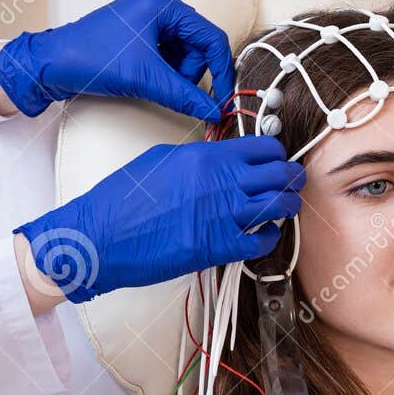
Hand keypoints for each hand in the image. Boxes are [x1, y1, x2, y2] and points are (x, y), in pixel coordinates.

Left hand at [0, 0, 234, 122]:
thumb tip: (213, 109)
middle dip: (191, 73)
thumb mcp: (144, 78)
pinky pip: (168, 55)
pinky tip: (149, 80)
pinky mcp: (139, 33)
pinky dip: (165, 72)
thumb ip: (185, 95)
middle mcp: (158, 3)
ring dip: (177, 74)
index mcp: (162, 1)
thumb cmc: (87, 58)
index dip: (220, 70)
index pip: (210, 36)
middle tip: (177, 91)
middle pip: (198, 45)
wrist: (49, 66)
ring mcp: (148, 17)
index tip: (222, 97)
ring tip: (154, 84)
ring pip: (184, 52)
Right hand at [14, 136, 304, 302]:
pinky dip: (270, 237)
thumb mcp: (161, 160)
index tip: (277, 159)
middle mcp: (220, 182)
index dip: (277, 153)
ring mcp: (222, 215)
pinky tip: (264, 234)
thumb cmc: (122, 200)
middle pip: (279, 174)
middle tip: (292, 182)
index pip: (263, 147)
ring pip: (279, 205)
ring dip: (287, 205)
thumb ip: (198, 159)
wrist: (101, 236)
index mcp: (205, 156)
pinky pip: (262, 241)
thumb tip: (222, 161)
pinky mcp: (217, 247)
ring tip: (284, 206)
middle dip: (291, 177)